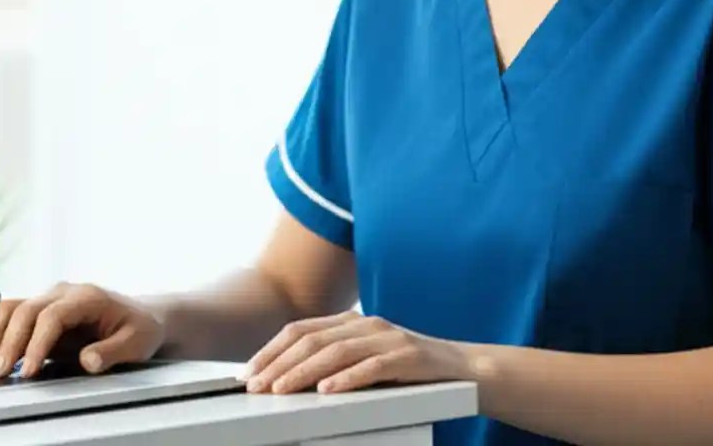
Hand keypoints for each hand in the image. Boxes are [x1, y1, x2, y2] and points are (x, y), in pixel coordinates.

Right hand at [0, 282, 163, 378]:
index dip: (36, 344)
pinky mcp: (40, 310)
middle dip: (9, 343)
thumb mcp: (137, 342)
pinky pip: (10, 314)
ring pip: (12, 308)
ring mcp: (50, 298)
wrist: (142, 316)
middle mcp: (63, 292)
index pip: (52, 316)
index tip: (28, 371)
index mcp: (87, 297)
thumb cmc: (141, 328)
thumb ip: (113, 351)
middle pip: (26, 310)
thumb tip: (87, 360)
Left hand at [242, 311, 470, 394]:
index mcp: (350, 322)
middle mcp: (366, 324)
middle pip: (312, 339)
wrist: (463, 369)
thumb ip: (333, 360)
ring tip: (282, 390)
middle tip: (256, 385)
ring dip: (303, 372)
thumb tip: (286, 378)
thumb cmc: (409, 369)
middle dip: (278, 363)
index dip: (271, 350)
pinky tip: (328, 390)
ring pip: (336, 352)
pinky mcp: (409, 356)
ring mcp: (388, 337)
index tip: (249, 372)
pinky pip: (372, 367)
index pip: (300, 331)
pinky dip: (347, 379)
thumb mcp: (364, 359)